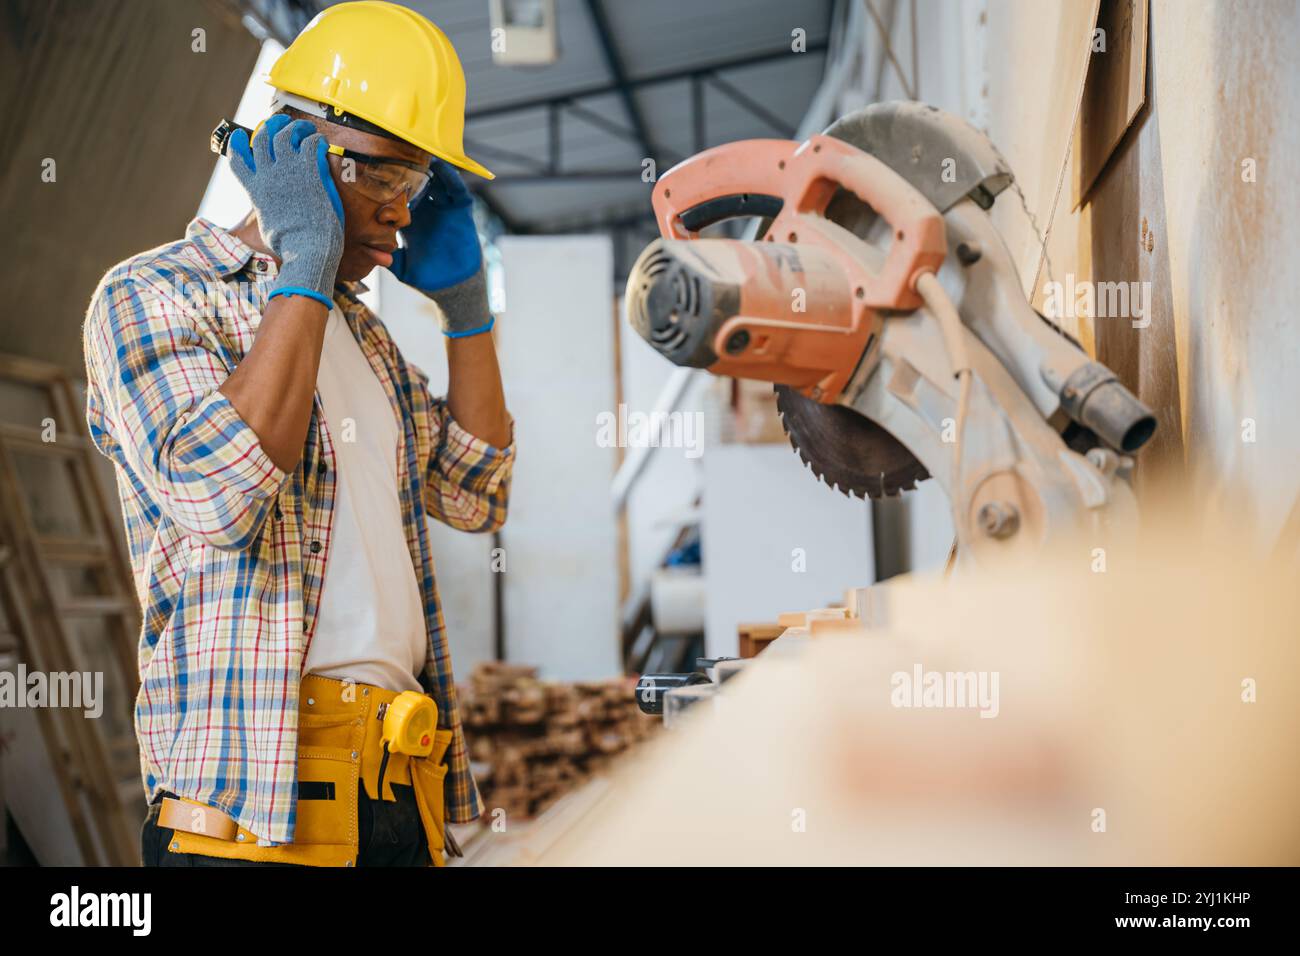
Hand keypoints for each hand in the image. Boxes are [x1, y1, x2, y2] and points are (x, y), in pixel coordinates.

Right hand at [228, 114, 343, 307]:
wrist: (309, 249)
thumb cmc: (292, 247)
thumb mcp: (268, 227)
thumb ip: (267, 212)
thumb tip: (268, 213)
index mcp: (256, 190)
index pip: (237, 160)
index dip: (236, 144)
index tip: (239, 135)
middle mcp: (268, 176)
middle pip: (261, 139)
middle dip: (270, 126)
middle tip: (281, 122)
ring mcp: (287, 170)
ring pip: (284, 134)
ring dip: (296, 127)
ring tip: (306, 128)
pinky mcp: (309, 170)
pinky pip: (309, 143)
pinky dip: (315, 138)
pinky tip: (321, 142)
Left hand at [390, 160, 492, 336]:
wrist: (452, 287)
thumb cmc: (426, 278)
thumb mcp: (398, 266)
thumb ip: (382, 255)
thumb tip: (357, 248)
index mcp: (411, 220)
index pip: (398, 196)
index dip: (389, 184)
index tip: (374, 170)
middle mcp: (427, 211)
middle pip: (416, 183)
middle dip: (406, 168)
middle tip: (392, 150)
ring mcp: (444, 209)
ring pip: (436, 181)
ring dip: (427, 167)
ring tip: (415, 151)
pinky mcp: (460, 212)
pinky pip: (456, 190)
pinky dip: (450, 177)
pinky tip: (439, 166)